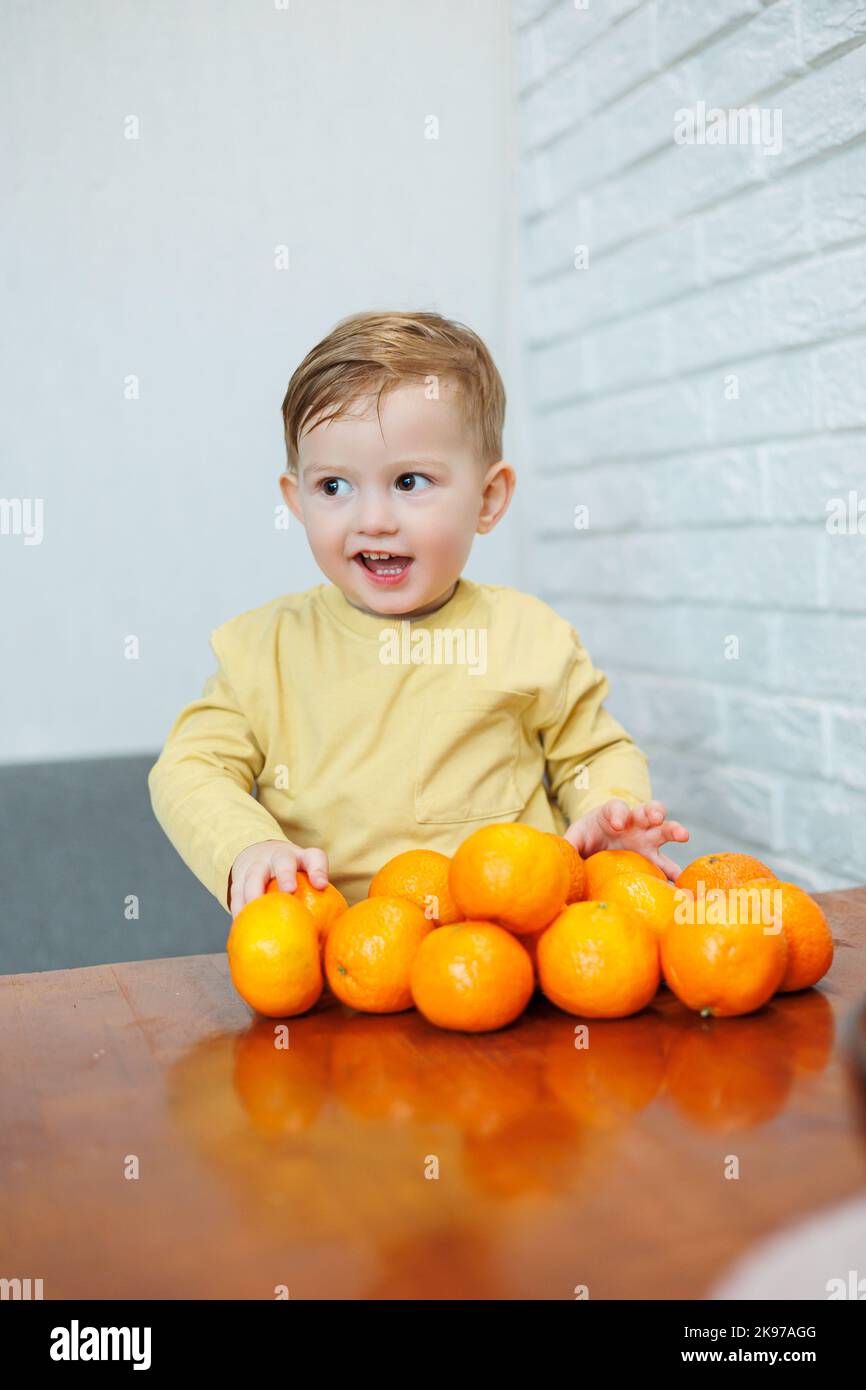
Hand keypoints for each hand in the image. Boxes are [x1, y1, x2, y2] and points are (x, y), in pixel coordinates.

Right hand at [228, 839, 329, 916]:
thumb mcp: (306, 878)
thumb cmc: (292, 876)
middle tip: (289, 891)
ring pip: (255, 875)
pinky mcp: (240, 876)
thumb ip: (318, 901)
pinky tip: (239, 925)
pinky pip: (237, 890)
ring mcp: (258, 864)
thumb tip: (325, 940)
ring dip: (254, 893)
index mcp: (302, 858)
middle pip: (283, 861)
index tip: (321, 885)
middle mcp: (280, 856)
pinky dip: (238, 906)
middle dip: (286, 875)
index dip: (318, 870)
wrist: (261, 854)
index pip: (315, 858)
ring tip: (254, 914)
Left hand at [563, 799, 688, 881]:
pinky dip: (675, 873)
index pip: (617, 807)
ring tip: (684, 834)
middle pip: (647, 811)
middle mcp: (634, 822)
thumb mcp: (576, 837)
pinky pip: (667, 864)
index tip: (617, 823)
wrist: (600, 844)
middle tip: (656, 817)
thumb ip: (569, 845)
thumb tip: (558, 857)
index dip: (618, 813)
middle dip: (653, 812)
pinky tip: (682, 883)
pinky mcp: (653, 857)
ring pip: (664, 830)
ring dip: (674, 830)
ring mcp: (647, 839)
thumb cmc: (588, 836)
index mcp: (612, 814)